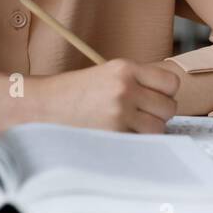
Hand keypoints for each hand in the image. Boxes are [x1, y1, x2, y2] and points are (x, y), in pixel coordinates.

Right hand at [26, 59, 179, 132]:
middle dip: (158, 113)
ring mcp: (120, 114)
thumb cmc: (72, 93)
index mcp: (124, 69)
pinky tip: (119, 135)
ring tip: (127, 126)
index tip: (155, 97)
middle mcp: (125, 89)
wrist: (41, 107)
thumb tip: (168, 98)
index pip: (171, 82)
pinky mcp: (114, 135)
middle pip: (169, 107)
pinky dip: (136, 142)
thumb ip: (135, 82)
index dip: (165, 92)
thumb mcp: (105, 74)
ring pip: (159, 128)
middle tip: (139, 114)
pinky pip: (142, 143)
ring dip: (148, 130)